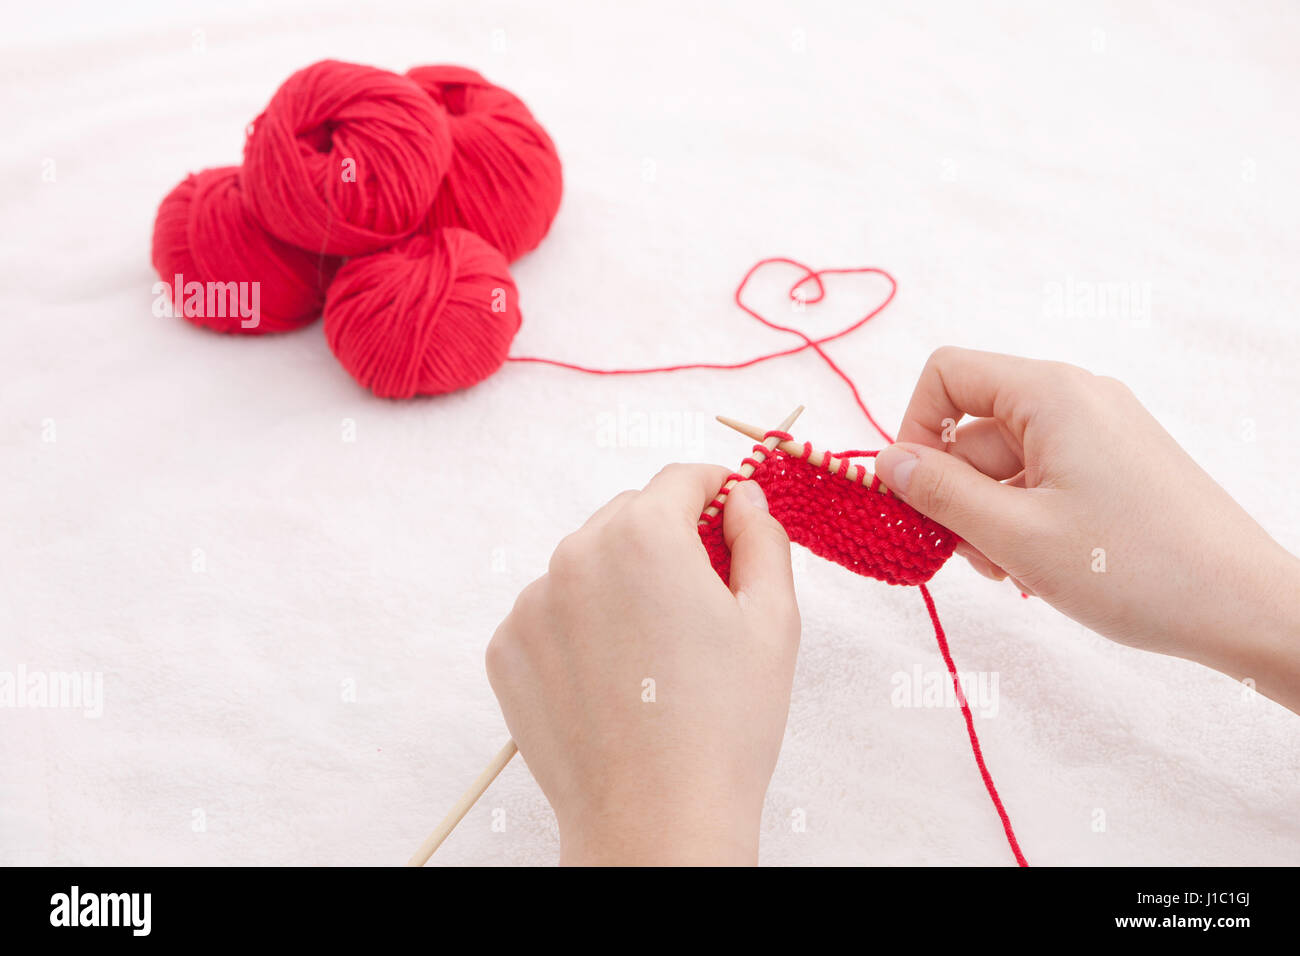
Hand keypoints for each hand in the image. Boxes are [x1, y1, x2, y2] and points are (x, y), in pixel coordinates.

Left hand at [486, 465, 800, 864]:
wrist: (655, 822)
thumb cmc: (723, 726)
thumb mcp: (772, 621)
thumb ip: (761, 539)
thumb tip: (743, 497)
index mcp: (643, 535)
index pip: (681, 480)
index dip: (717, 492)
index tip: (732, 517)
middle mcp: (574, 555)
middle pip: (629, 516)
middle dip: (668, 539)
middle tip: (702, 598)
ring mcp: (530, 604)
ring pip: (586, 563)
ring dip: (619, 581)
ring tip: (655, 651)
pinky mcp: (507, 649)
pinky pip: (550, 611)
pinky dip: (579, 626)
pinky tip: (614, 676)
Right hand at [874, 347, 1299, 711]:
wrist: (1246, 607)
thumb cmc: (1134, 569)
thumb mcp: (1016, 535)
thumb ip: (941, 493)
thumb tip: (886, 462)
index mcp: (1051, 394)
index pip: (946, 374)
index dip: (914, 429)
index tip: (917, 494)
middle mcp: (1076, 398)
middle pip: (975, 427)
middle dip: (958, 493)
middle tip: (973, 558)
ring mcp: (1101, 432)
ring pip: (1007, 462)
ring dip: (991, 517)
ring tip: (1015, 573)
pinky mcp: (1118, 465)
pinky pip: (1044, 478)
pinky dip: (1027, 520)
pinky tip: (1043, 568)